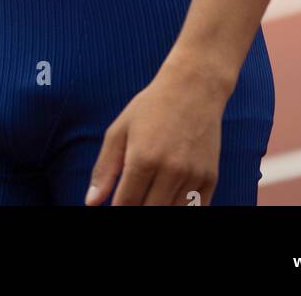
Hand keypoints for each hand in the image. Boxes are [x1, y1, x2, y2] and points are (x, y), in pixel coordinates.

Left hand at [85, 58, 229, 206]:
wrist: (194, 87)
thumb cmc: (152, 107)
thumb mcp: (120, 130)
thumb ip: (104, 168)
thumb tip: (91, 203)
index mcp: (143, 158)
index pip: (126, 205)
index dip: (117, 212)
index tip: (116, 206)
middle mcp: (169, 170)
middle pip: (148, 213)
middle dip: (137, 211)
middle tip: (134, 198)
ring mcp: (192, 176)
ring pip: (172, 214)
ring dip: (159, 209)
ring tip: (150, 197)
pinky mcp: (210, 178)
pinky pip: (195, 211)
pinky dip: (180, 209)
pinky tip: (169, 198)